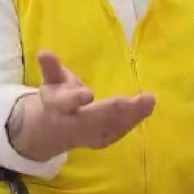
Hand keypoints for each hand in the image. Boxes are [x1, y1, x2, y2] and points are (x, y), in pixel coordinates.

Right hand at [12, 51, 154, 156]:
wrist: (54, 130)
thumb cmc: (57, 98)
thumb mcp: (51, 81)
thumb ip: (50, 68)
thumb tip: (44, 52)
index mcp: (58, 106)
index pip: (65, 103)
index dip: (75, 99)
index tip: (88, 94)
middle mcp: (73, 124)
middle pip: (95, 117)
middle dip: (116, 108)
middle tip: (140, 98)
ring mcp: (88, 136)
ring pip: (111, 126)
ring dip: (131, 115)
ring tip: (149, 101)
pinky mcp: (100, 141)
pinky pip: (118, 131)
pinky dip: (132, 120)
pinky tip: (146, 109)